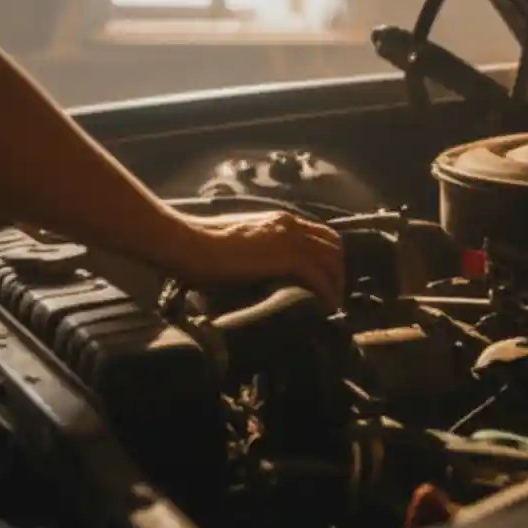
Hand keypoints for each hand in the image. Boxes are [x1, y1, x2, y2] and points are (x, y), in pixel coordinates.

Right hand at [165, 210, 344, 309]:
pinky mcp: (287, 257)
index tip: (325, 277)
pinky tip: (325, 307)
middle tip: (333, 293)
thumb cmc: (202, 248)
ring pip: (331, 260)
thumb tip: (261, 275)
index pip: (318, 233)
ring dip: (336, 283)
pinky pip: (320, 276)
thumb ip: (257, 254)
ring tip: (331, 304)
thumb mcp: (239, 245)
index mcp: (279, 220)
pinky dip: (327, 292)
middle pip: (332, 245)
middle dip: (337, 270)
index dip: (327, 256)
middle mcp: (290, 224)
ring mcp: (290, 239)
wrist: (190, 245)